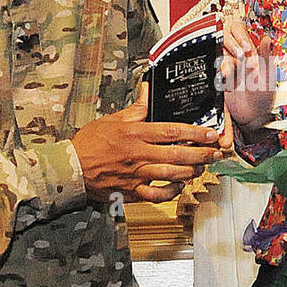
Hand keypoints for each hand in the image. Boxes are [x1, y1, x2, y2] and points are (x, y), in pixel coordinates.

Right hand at [71, 83, 222, 202]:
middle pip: (178, 154)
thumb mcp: (112, 120)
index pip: (171, 131)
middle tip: (216, 152)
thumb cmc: (89, 143)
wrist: (71, 168)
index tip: (210, 133)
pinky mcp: (132, 191)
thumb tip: (147, 91)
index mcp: (135, 134)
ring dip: (192, 171)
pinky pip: (157, 195)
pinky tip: (179, 185)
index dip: (194, 133)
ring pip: (172, 174)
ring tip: (202, 167)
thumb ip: (135, 108)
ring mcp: (136, 175)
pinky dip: (171, 191)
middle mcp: (138, 155)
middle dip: (202, 154)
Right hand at [221, 15, 275, 129]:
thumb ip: (265, 56)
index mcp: (248, 52)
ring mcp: (225, 68)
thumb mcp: (267, 75)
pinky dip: (218, 76)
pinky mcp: (217, 80)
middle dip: (230, 45)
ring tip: (231, 74)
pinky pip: (212, 71)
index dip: (239, 35)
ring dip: (225, 62)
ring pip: (217, 54)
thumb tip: (267, 38)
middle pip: (223, 39)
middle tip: (240, 57)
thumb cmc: (264, 96)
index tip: (247, 48)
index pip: (237, 31)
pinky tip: (226, 85)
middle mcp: (235, 56)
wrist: (254, 117)